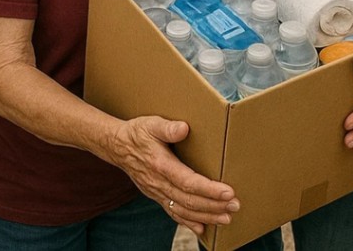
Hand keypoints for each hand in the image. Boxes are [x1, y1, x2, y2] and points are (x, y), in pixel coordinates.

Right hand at [110, 116, 237, 234]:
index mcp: (160, 165)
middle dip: (214, 205)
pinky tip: (202, 229)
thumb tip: (184, 128)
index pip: (188, 182)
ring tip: (226, 218)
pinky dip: (188, 222)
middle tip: (235, 206)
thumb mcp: (151, 124)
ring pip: (183, 209)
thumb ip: (167, 127)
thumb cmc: (137, 133)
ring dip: (206, 216)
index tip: (228, 192)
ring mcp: (157, 192)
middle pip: (189, 200)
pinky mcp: (157, 195)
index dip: (208, 189)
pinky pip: (173, 212)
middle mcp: (158, 183)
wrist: (117, 147)